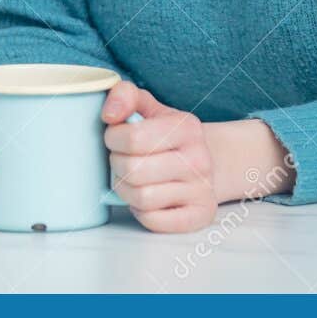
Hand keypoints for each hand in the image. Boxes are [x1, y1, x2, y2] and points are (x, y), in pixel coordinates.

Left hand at [102, 81, 215, 232]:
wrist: (206, 162)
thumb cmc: (168, 137)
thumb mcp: (150, 108)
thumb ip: (126, 96)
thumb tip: (110, 114)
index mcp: (187, 127)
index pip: (133, 138)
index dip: (113, 138)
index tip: (117, 137)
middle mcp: (199, 159)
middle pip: (133, 171)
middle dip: (117, 166)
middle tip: (123, 160)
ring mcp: (202, 189)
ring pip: (141, 199)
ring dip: (126, 191)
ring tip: (133, 180)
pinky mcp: (199, 215)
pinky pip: (153, 220)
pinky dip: (142, 212)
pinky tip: (148, 199)